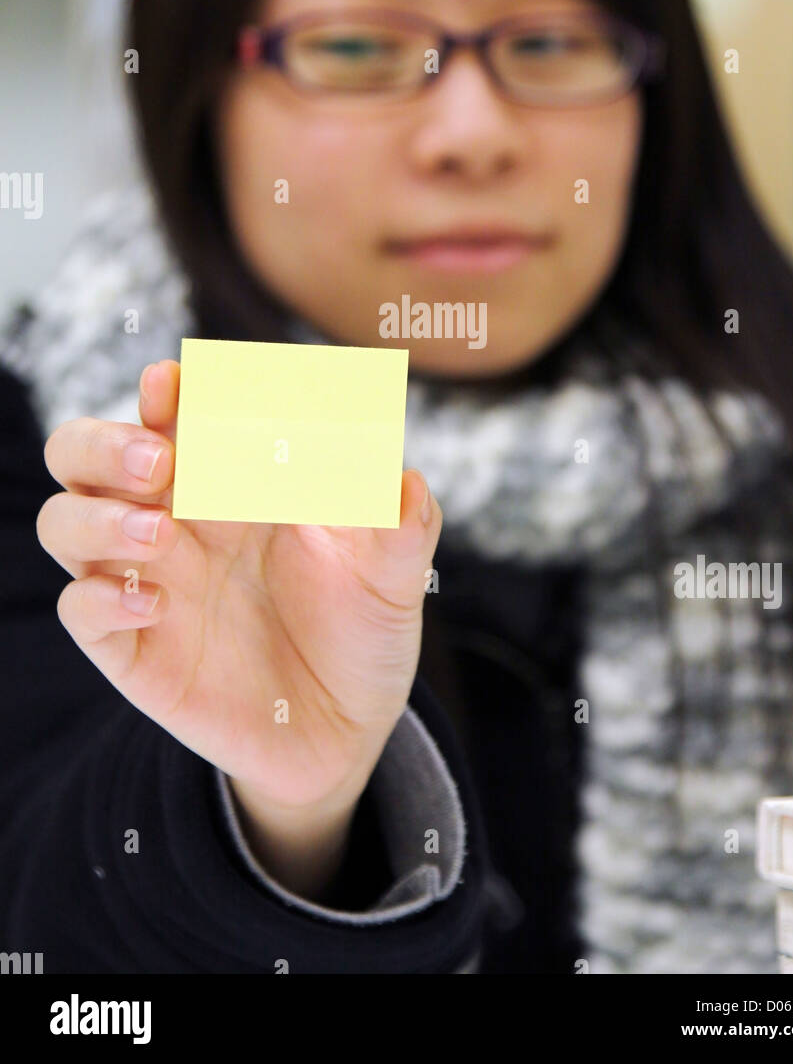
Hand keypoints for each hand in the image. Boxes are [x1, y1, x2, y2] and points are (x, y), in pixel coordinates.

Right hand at [37, 360, 441, 827]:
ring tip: (161, 534)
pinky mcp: (134, 649)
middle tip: (159, 461)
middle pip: (85, 454)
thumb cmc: (362, 629)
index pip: (171, 415)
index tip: (174, 384)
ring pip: (65, 521)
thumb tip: (398, 470)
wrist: (347, 732)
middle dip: (105, 443)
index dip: (163, 393)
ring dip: (98, 515)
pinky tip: (152, 604)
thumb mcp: (395, 573)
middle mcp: (176, 520)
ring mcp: (148, 581)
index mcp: (229, 480)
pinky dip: (100, 596)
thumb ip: (401, 518)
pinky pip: (80, 609)